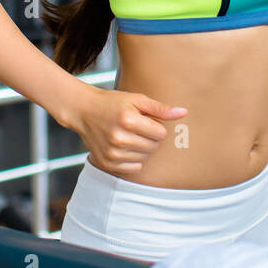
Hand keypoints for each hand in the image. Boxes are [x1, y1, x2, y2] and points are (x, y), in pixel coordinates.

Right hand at [68, 87, 187, 175]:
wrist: (84, 111)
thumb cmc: (113, 103)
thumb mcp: (137, 99)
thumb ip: (161, 108)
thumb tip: (184, 113)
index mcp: (128, 120)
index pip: (161, 134)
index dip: (157, 127)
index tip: (147, 121)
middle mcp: (119, 138)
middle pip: (154, 147)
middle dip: (151, 138)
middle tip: (138, 128)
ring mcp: (112, 153)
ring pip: (145, 158)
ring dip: (142, 149)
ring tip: (129, 136)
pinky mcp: (107, 163)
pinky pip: (134, 168)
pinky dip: (133, 159)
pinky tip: (124, 147)